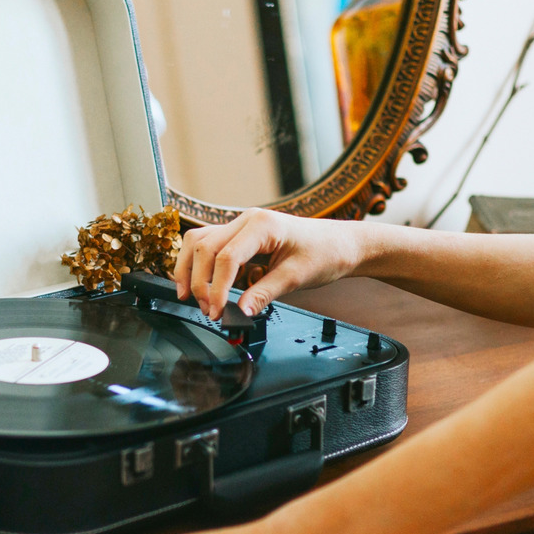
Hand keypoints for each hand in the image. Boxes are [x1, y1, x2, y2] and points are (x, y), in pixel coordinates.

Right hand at [173, 209, 362, 319]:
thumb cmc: (325, 253)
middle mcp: (246, 219)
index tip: (217, 312)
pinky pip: (209, 245)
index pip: (225, 256)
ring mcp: (241, 225)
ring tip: (193, 297)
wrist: (342, 244)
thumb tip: (239, 313)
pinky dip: (200, 264)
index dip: (216, 288)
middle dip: (200, 282)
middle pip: (204, 247)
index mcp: (262, 224)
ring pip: (199, 242)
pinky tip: (200, 283)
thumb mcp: (296, 277)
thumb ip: (264, 294)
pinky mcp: (241, 236)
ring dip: (191, 269)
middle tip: (209, 311)